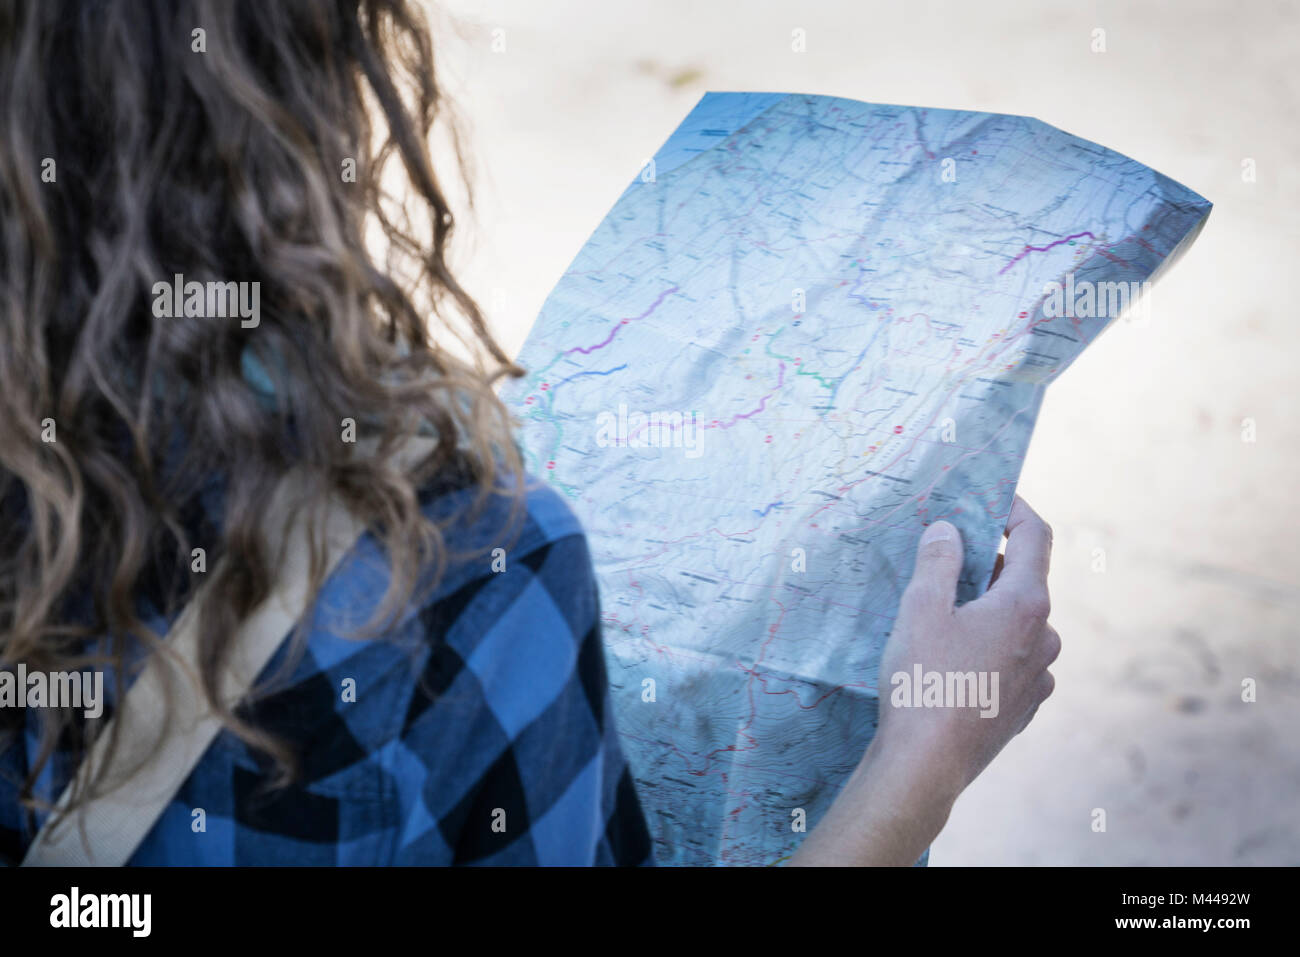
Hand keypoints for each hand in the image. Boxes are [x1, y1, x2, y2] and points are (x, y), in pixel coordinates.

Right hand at [790, 495, 1057, 865]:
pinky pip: (1012, 663)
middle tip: (944, 562)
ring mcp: (1039, 676)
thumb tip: (949, 529)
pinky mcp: (1025, 708)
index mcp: (1025, 604)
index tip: (988, 498)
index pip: (1035, 536)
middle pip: (1023, 581)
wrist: (926, 766)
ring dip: (987, 612)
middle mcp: (1044, 637)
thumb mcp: (920, 608)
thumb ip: (938, 560)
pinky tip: (951, 663)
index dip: (1014, 509)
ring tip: (941, 619)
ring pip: (1017, 626)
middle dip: (988, 566)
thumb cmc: (923, 682)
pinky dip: (988, 650)